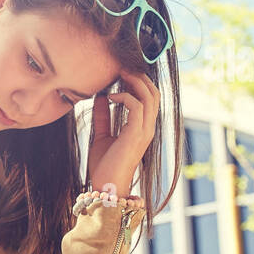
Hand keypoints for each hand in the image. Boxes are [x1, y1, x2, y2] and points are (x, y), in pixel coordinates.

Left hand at [87, 69, 159, 196]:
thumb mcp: (101, 135)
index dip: (139, 83)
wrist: (105, 186)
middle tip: (122, 68)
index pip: (149, 98)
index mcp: (142, 127)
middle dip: (140, 77)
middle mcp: (147, 128)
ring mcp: (144, 131)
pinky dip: (125, 97)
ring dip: (135, 82)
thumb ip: (103, 117)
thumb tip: (100, 97)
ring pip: (149, 96)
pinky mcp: (136, 135)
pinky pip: (137, 106)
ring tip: (120, 74)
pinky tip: (110, 97)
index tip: (121, 73)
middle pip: (153, 93)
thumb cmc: (104, 165)